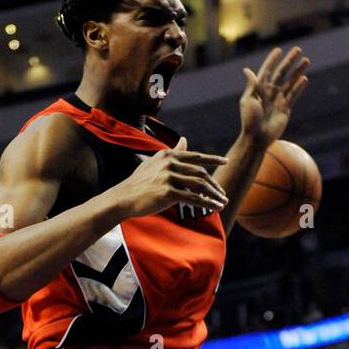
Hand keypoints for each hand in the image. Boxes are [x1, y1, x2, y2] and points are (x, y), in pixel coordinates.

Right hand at [114, 137, 228, 218]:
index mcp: (168, 155)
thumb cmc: (138, 183)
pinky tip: (214, 208)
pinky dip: (206, 203)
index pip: (195, 157)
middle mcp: (170, 163)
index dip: (212, 159)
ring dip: (214, 195)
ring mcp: (169, 177)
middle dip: (214, 184)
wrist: (123, 198)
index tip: (225, 162)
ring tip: (222, 202)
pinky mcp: (168, 192)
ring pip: (199, 185)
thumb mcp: (155, 162)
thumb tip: (184, 140)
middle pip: (200, 172)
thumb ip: (172, 152)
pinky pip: (193, 198)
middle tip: (222, 193)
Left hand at [239, 46, 309, 147]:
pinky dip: (299, 87)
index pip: (267, 71)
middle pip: (281, 73)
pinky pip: (294, 95)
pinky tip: (304, 78)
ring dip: (298, 71)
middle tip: (298, 49)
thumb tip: (247, 70)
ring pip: (290, 82)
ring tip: (306, 60)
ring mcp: (278, 100)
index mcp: (259, 89)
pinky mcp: (286, 109)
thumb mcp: (247, 101)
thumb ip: (252, 85)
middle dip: (289, 61)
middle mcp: (269, 93)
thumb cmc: (249, 120)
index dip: (272, 60)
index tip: (278, 50)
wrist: (257, 138)